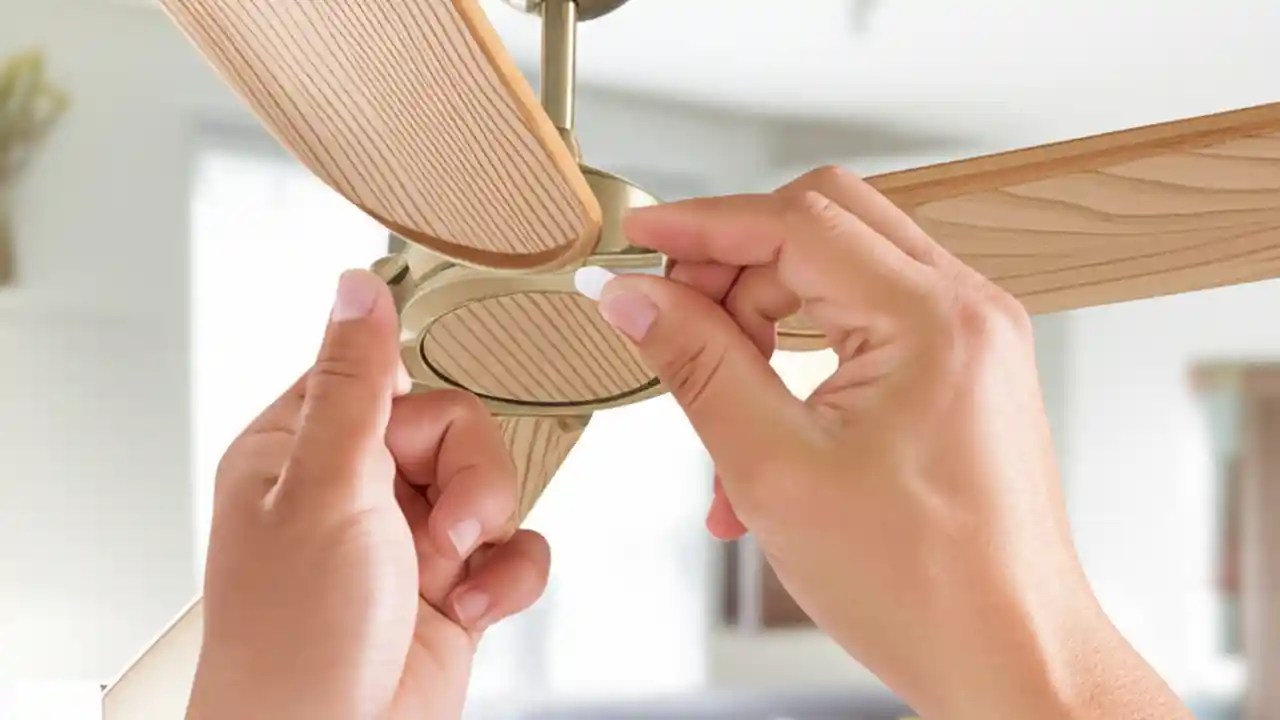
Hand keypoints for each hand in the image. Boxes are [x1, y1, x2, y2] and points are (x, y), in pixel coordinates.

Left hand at [188, 270, 549, 719]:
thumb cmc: (297, 639)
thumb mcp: (324, 490)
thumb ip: (355, 384)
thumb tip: (356, 286)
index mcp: (303, 451)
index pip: (381, 376)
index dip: (419, 397)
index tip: (437, 420)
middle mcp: (357, 487)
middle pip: (456, 426)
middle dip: (469, 479)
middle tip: (442, 528)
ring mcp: (408, 537)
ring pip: (495, 482)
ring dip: (490, 531)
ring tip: (452, 576)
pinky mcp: (453, 584)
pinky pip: (517, 545)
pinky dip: (508, 576)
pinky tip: (472, 608)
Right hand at [583, 167, 1191, 718]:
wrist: (1011, 658)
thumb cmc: (923, 587)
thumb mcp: (775, 471)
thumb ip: (698, 365)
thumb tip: (636, 298)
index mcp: (930, 320)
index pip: (794, 223)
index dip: (701, 224)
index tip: (638, 238)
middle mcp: (965, 309)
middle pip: (820, 226)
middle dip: (732, 268)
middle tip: (671, 320)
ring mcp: (972, 337)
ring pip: (838, 272)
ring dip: (763, 321)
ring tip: (719, 402)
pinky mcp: (964, 368)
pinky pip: (865, 322)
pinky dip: (803, 354)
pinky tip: (763, 425)